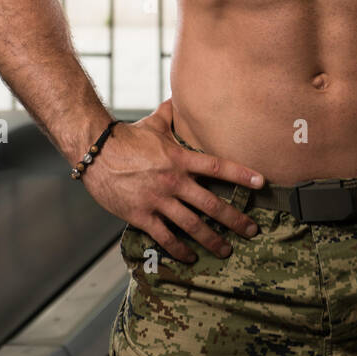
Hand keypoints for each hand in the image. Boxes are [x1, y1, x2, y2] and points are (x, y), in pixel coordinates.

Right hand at [81, 99, 264, 262]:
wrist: (96, 151)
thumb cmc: (126, 137)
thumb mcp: (153, 124)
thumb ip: (169, 115)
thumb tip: (176, 98)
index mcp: (180, 159)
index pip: (218, 167)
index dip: (242, 174)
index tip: (261, 183)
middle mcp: (173, 181)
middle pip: (211, 204)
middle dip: (234, 220)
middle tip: (252, 231)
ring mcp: (158, 200)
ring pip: (191, 225)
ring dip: (211, 240)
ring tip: (226, 250)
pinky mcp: (141, 215)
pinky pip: (164, 236)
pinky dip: (179, 249)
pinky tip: (190, 257)